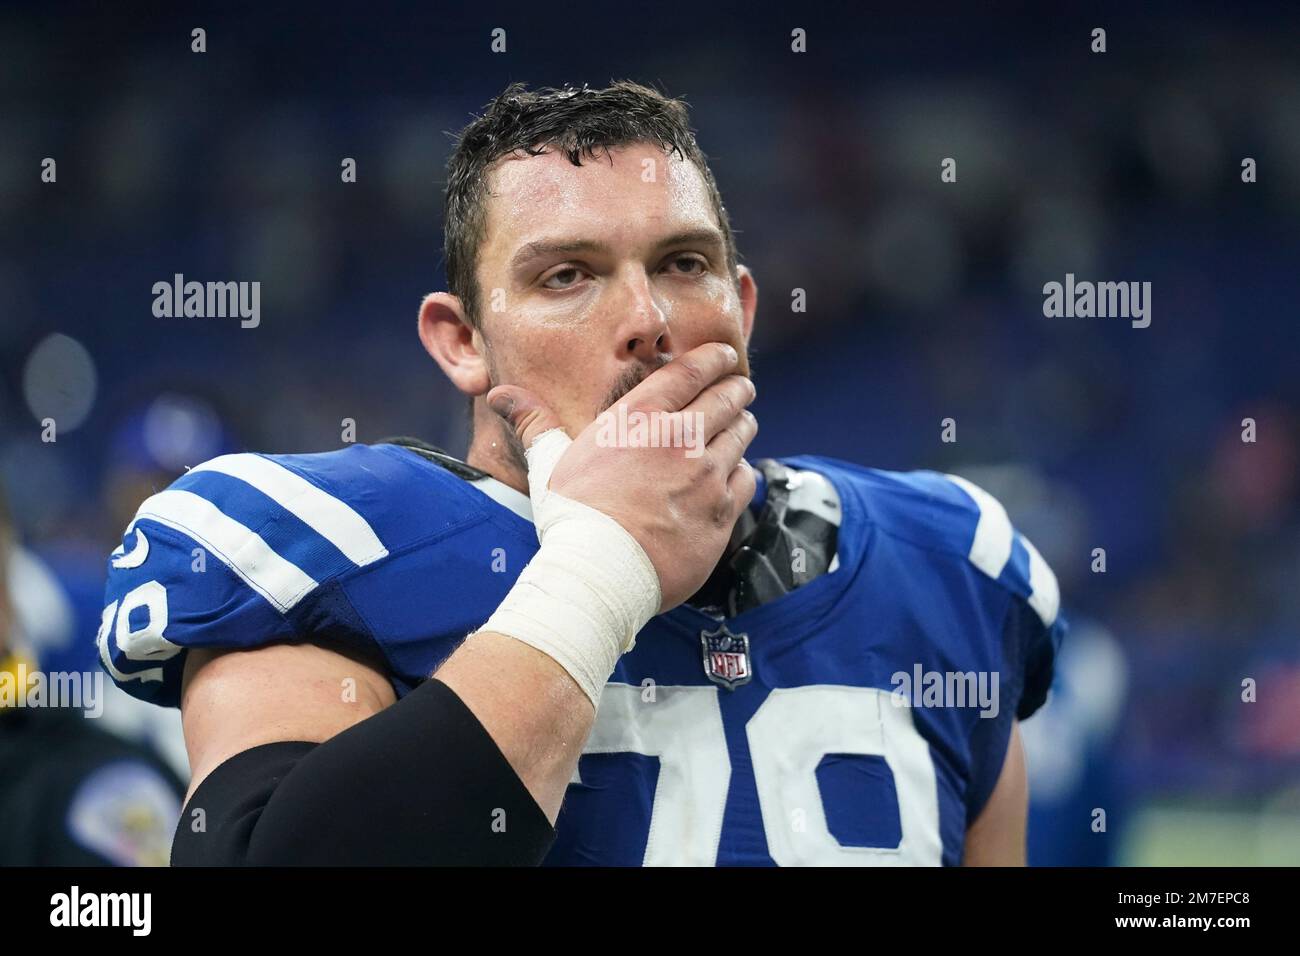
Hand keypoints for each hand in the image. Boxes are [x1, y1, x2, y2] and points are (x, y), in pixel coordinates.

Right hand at [488, 342, 757, 611]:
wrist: (599, 572)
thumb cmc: (572, 517)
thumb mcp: (549, 462)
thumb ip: (534, 422)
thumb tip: (501, 393)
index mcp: (639, 418)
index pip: (690, 371)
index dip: (713, 358)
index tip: (724, 356)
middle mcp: (679, 439)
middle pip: (726, 398)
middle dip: (736, 387)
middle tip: (739, 386)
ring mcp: (706, 475)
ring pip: (741, 435)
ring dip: (742, 425)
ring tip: (741, 423)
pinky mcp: (722, 512)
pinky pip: (746, 479)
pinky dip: (742, 471)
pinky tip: (736, 472)